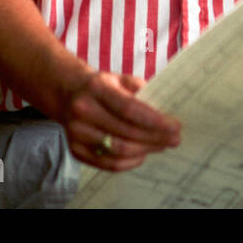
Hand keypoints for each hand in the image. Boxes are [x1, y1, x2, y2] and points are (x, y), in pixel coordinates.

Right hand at [56, 70, 181, 171]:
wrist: (67, 94)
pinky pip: (108, 163)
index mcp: (97, 89)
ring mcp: (77, 133)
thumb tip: (165, 109)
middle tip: (175, 139)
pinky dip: (130, 162)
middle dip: (156, 138)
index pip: (129, 109)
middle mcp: (84, 111)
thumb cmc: (101, 86)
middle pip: (126, 132)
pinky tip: (143, 154)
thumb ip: (141, 90)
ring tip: (162, 146)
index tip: (175, 126)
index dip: (155, 121)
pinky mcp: (75, 150)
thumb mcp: (119, 78)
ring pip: (118, 150)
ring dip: (145, 150)